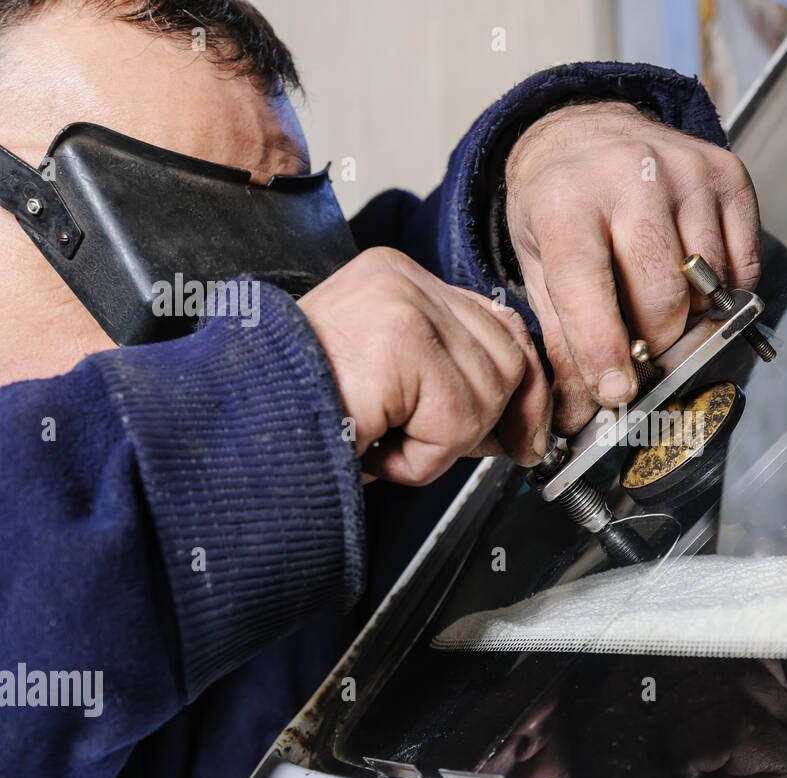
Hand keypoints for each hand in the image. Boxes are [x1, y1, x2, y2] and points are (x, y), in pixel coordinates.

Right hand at [298, 247, 551, 483]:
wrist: (230, 431)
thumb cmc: (297, 417)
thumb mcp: (391, 391)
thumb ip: (451, 383)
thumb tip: (525, 421)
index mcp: (398, 280)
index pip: (501, 328)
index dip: (515, 389)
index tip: (519, 434)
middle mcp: (403, 278)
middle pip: (508, 361)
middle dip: (479, 421)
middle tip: (416, 442)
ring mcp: (403, 302)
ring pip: (487, 396)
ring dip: (439, 445)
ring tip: (379, 436)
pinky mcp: (403, 338)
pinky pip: (457, 422)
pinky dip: (421, 459)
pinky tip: (374, 443)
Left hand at [506, 101, 760, 433]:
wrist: (586, 131)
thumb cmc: (561, 206)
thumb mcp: (537, 268)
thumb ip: (561, 344)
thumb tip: (581, 417)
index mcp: (565, 199)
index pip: (588, 285)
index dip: (604, 348)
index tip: (617, 394)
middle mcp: (629, 174)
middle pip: (661, 298)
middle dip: (652, 343)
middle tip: (639, 350)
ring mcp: (686, 171)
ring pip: (706, 287)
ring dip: (688, 316)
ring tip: (659, 304)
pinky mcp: (728, 174)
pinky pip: (742, 266)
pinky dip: (722, 291)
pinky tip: (692, 279)